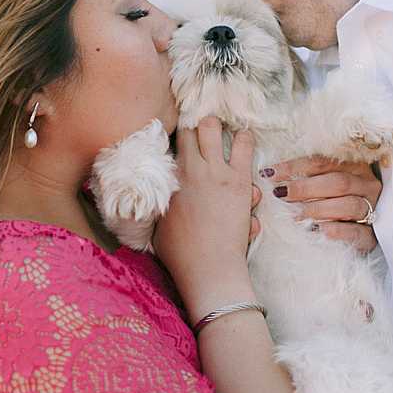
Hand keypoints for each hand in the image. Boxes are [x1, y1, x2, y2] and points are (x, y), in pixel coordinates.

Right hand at [153, 118, 258, 318]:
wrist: (208, 267)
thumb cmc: (181, 253)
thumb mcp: (156, 227)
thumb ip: (155, 206)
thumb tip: (147, 199)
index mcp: (169, 179)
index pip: (173, 142)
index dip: (181, 133)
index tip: (187, 133)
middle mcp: (191, 168)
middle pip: (193, 128)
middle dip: (199, 125)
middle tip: (205, 129)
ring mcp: (217, 172)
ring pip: (215, 128)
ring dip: (221, 128)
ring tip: (225, 131)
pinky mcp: (239, 180)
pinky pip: (245, 146)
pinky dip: (245, 140)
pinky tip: (245, 138)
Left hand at [264, 155, 382, 253]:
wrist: (357, 233)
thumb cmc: (334, 203)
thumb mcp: (323, 184)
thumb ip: (306, 177)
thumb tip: (270, 175)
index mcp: (354, 167)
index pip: (324, 162)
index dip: (296, 167)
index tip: (271, 174)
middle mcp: (366, 185)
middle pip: (338, 182)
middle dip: (306, 188)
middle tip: (281, 194)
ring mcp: (372, 210)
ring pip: (349, 205)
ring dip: (320, 209)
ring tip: (296, 217)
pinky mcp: (371, 236)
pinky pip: (358, 232)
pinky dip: (339, 231)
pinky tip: (321, 231)